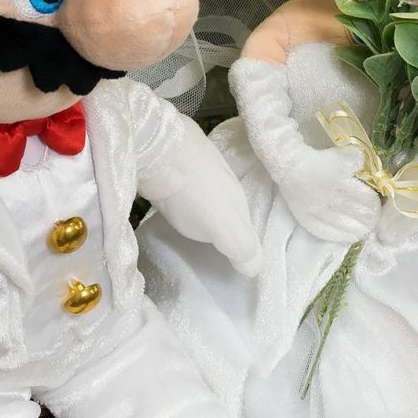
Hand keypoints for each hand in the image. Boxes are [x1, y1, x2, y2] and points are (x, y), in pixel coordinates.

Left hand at [151, 163, 262, 277]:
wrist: (160, 149)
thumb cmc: (195, 193)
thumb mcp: (225, 226)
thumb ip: (242, 246)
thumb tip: (257, 268)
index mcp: (239, 200)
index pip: (246, 227)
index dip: (242, 243)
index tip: (233, 261)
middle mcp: (224, 185)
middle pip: (229, 210)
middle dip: (225, 227)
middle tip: (213, 249)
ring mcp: (199, 173)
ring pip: (208, 199)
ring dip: (204, 213)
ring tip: (194, 231)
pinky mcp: (175, 167)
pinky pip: (186, 190)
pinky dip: (185, 201)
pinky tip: (176, 207)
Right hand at [278, 145, 380, 242]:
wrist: (290, 166)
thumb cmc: (319, 160)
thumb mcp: (341, 155)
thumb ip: (356, 160)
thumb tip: (368, 169)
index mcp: (339, 179)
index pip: (363, 196)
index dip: (373, 203)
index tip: (377, 205)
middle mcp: (329, 195)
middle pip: (356, 210)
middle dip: (368, 217)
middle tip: (373, 219)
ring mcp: (317, 209)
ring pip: (343, 222)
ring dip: (358, 228)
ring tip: (366, 229)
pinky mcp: (307, 218)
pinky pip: (326, 231)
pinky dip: (341, 235)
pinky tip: (351, 237)